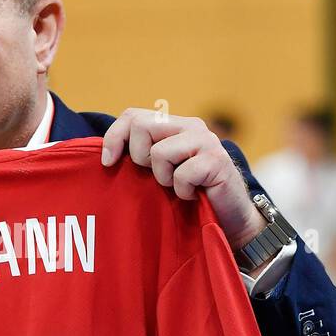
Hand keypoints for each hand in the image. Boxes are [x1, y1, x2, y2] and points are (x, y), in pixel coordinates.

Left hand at [100, 109, 265, 249]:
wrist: (230, 220)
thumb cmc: (190, 198)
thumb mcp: (159, 173)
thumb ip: (141, 157)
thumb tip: (105, 157)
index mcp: (173, 126)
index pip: (133, 115)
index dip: (114, 137)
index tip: (108, 162)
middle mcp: (190, 126)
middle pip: (141, 126)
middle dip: (139, 158)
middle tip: (156, 177)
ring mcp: (206, 141)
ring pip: (159, 152)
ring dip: (164, 179)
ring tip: (179, 187)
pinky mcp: (217, 160)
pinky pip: (181, 175)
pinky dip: (183, 191)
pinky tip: (194, 195)